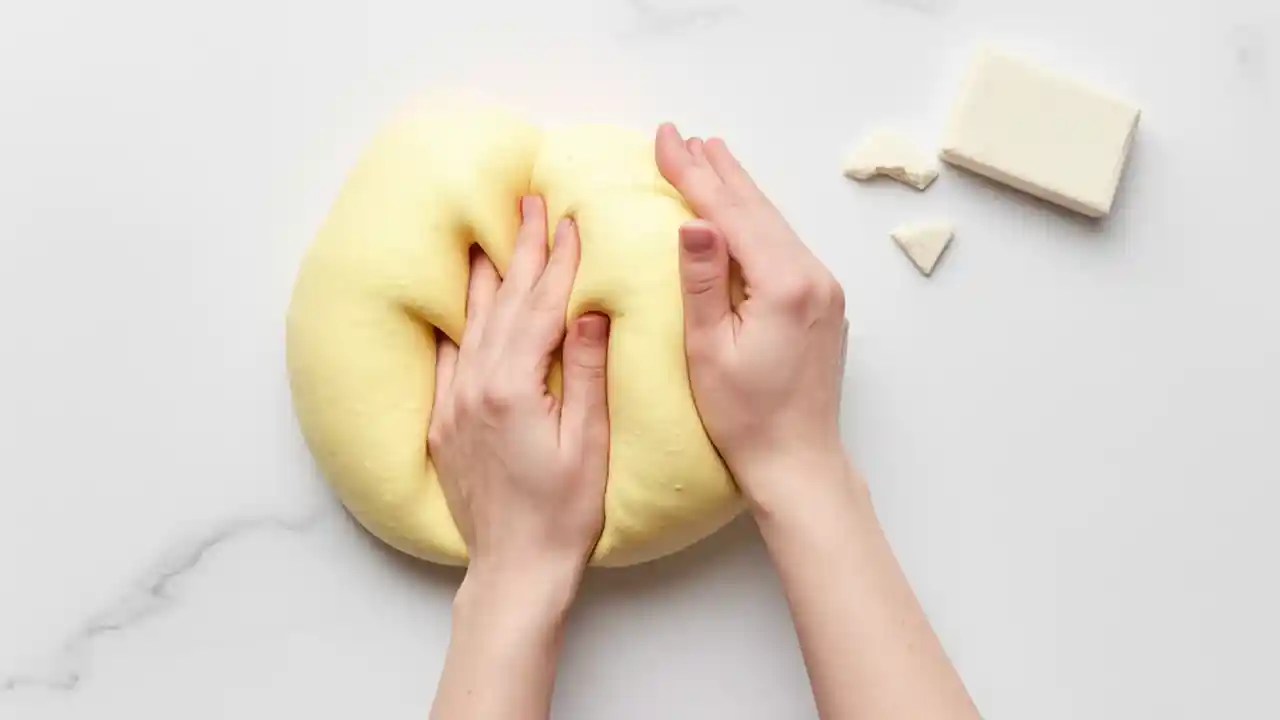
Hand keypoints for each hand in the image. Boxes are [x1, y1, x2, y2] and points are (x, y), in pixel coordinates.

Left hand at [428, 196, 611, 592]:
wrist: (515, 568)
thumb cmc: (563, 514)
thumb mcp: (588, 442)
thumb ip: (583, 372)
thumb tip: (588, 311)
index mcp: (513, 388)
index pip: (539, 307)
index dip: (556, 261)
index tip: (567, 220)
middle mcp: (474, 388)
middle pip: (502, 303)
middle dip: (519, 249)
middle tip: (528, 202)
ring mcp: (454, 405)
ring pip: (472, 324)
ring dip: (485, 276)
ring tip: (491, 235)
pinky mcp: (444, 423)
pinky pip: (449, 358)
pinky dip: (458, 324)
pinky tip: (461, 304)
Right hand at [657, 128, 980, 719]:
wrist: (799, 461)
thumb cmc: (745, 418)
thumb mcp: (708, 351)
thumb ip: (702, 281)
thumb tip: (693, 221)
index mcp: (784, 285)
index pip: (730, 214)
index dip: (693, 174)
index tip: (665, 140)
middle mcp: (813, 277)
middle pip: (758, 209)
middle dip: (716, 170)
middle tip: (680, 135)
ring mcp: (824, 289)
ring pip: (774, 223)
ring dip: (738, 190)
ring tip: (709, 155)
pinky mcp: (823, 303)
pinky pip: (786, 245)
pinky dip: (757, 220)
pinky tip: (741, 210)